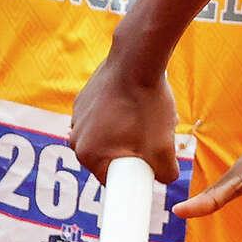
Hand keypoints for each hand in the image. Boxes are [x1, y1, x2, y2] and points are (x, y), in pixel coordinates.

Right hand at [71, 54, 180, 184]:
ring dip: (129, 134)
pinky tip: (138, 104)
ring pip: (109, 137)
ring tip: (149, 118)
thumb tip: (165, 178)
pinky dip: (121, 116)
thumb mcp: (164, 148)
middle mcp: (75, 138)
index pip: (113, 180)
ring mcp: (77, 117)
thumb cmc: (147, 105)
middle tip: (154, 138)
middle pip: (111, 158)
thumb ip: (167, 174)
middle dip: (134, 153)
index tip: (151, 165)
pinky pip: (104, 118)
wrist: (137, 60)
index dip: (135, 176)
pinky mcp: (84, 99)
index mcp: (88, 155)